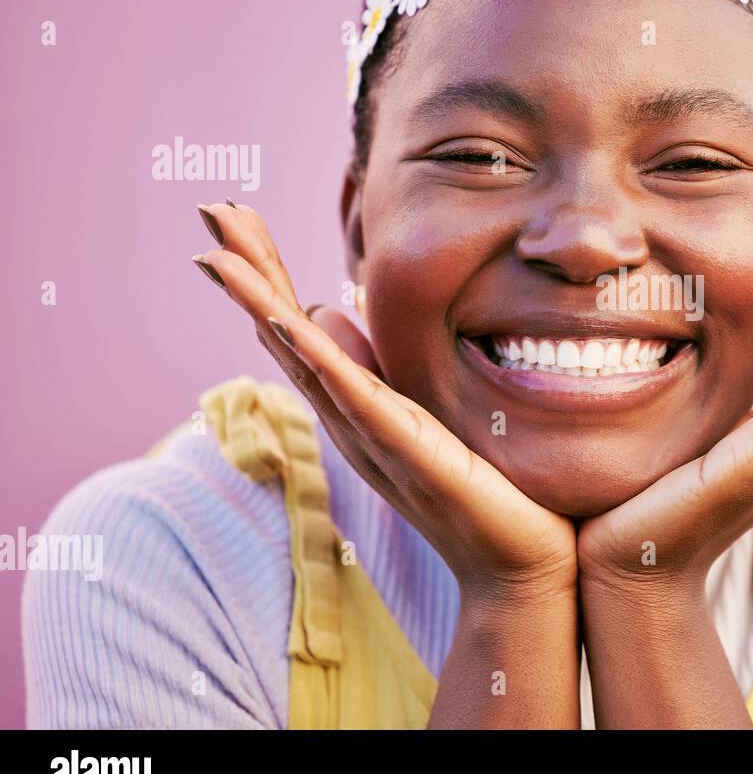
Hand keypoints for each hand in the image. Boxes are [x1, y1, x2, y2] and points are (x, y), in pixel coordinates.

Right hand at [191, 201, 576, 600]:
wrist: (519, 564)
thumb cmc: (484, 490)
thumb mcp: (427, 408)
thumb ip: (379, 367)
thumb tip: (329, 307)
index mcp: (359, 404)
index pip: (301, 327)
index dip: (266, 272)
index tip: (235, 216)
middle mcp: (352, 419)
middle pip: (287, 335)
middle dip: (250, 272)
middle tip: (212, 209)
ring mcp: (374, 436)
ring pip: (306, 360)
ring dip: (262, 305)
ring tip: (220, 254)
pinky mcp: (409, 452)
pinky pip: (358, 398)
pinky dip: (319, 359)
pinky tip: (288, 319)